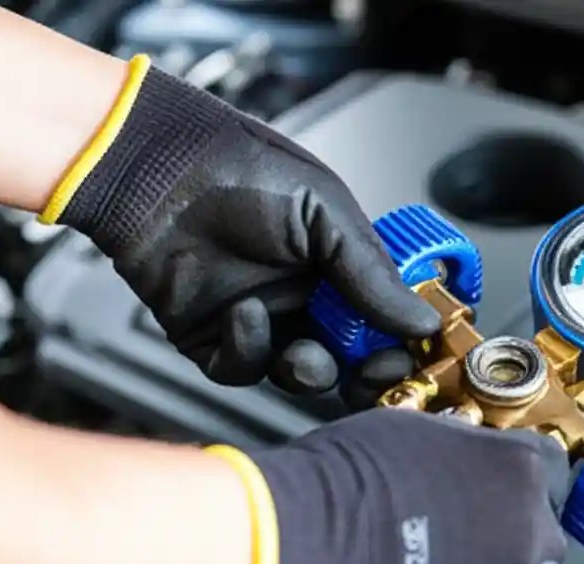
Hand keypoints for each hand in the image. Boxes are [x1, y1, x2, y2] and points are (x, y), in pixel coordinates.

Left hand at [52, 63, 437, 399]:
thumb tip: (423, 322)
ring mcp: (260, 319)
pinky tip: (242, 314)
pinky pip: (241, 370)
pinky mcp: (212, 338)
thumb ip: (373, 272)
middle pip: (348, 359)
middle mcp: (302, 296)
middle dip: (362, 375)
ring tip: (303, 351)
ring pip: (299, 375)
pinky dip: (248, 351)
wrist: (161, 169)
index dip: (400, 343)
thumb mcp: (326, 213)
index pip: (383, 319)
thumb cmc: (244, 169)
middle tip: (369, 373)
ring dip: (310, 372)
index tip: (414, 355)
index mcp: (338, 265)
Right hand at [241, 409, 569, 563]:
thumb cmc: (332, 485)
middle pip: (541, 540)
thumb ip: (457, 448)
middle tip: (454, 533)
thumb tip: (461, 453)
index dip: (516, 480)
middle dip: (508, 538)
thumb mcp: (409, 433)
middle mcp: (527, 541)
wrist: (288, 556)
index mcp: (517, 475)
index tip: (497, 486)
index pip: (551, 471)